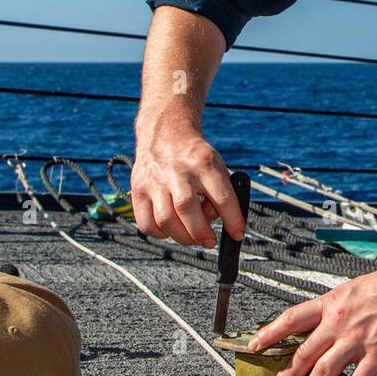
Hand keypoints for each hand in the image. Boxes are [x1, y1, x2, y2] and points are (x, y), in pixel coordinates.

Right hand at [129, 123, 244, 247]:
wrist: (166, 134)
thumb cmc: (196, 158)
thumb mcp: (217, 166)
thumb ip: (224, 194)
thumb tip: (229, 227)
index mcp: (204, 163)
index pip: (222, 196)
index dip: (232, 220)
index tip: (238, 234)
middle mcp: (178, 171)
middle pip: (187, 209)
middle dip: (201, 233)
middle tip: (210, 241)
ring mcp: (155, 180)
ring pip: (165, 219)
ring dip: (182, 237)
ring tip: (192, 236)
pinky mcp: (138, 190)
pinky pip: (146, 224)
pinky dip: (160, 235)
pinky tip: (171, 230)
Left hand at [250, 259, 376, 375]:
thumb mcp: (355, 289)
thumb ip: (339, 309)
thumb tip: (325, 325)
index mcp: (332, 303)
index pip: (292, 318)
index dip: (270, 333)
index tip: (256, 344)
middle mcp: (340, 321)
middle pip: (304, 352)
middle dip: (287, 374)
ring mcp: (359, 339)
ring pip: (324, 371)